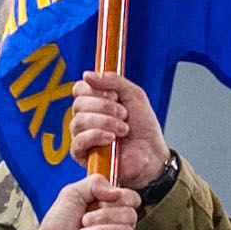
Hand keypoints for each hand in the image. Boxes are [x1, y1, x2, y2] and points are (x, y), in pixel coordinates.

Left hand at [35, 175, 139, 229]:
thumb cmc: (59, 224)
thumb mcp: (72, 194)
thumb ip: (94, 183)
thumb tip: (116, 191)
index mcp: (113, 207)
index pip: (133, 199)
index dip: (119, 198)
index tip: (100, 201)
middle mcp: (120, 226)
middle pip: (130, 216)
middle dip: (103, 217)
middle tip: (84, 221)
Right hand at [69, 72, 167, 191]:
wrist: (151, 154)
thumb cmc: (144, 127)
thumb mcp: (134, 95)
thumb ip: (113, 80)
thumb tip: (87, 74)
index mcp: (94, 103)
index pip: (79, 89)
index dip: (94, 89)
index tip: (114, 95)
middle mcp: (86, 118)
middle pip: (78, 104)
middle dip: (104, 107)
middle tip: (124, 114)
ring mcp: (82, 136)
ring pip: (79, 121)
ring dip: (105, 122)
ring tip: (123, 130)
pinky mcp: (82, 155)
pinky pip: (78, 141)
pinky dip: (96, 136)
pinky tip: (111, 139)